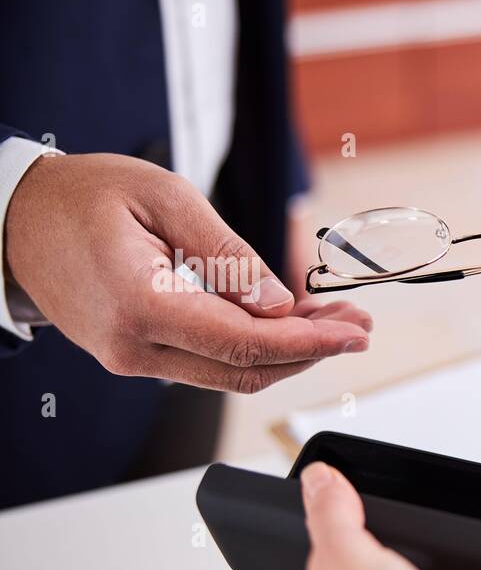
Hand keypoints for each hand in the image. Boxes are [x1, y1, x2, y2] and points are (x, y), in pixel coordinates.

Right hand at [3, 152, 370, 392]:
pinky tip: (287, 323)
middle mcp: (133, 348)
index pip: (244, 344)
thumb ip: (229, 255)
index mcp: (139, 305)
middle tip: (357, 326)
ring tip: (333, 321)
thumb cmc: (82, 196)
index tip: (352, 333)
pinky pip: (207, 362)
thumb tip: (280, 304)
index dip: (308, 343)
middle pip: (245, 370)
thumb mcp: (167, 198)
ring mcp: (131, 359)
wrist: (15, 216)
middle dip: (311, 351)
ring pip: (230, 373)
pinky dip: (254, 346)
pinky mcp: (136, 356)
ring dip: (287, 351)